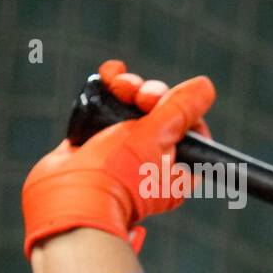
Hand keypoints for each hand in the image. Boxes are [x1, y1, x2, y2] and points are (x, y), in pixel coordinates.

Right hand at [21, 59, 214, 258]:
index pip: (191, 129)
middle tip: (138, 96)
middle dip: (149, 94)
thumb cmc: (117, 174)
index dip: (182, 107)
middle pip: (161, 114)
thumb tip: (205, 86)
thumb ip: (180, 110)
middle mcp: (153, 162)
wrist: (67, 196)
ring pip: (134, 107)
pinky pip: (108, 108)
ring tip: (117, 85)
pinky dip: (109, 90)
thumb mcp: (155, 136)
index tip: (164, 101)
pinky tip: (108, 75)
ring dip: (128, 87)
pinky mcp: (95, 142)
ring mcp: (122, 152)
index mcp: (178, 169)